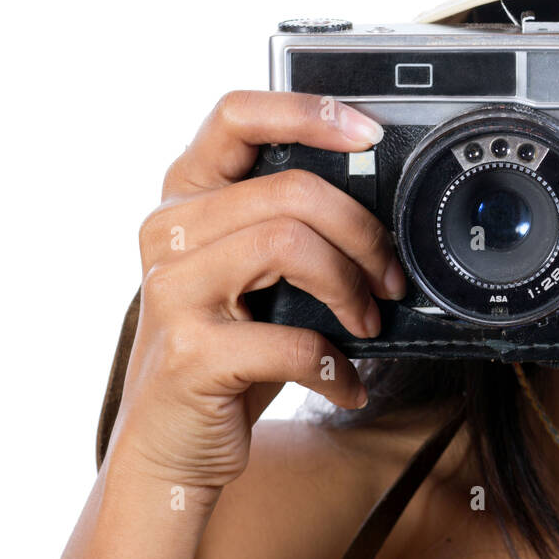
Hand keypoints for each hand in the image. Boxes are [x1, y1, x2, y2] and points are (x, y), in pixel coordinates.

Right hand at [109, 90, 404, 494]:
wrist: (172, 445)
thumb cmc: (229, 351)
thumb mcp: (255, 277)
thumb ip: (292, 228)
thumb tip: (384, 210)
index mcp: (189, 196)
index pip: (238, 114)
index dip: (308, 113)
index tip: (369, 134)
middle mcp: (170, 231)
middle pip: (291, 190)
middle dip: (363, 233)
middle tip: (389, 278)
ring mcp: (173, 291)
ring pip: (291, 245)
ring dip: (351, 289)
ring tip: (368, 323)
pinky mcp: (191, 353)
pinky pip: (292, 339)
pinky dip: (335, 365)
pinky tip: (345, 381)